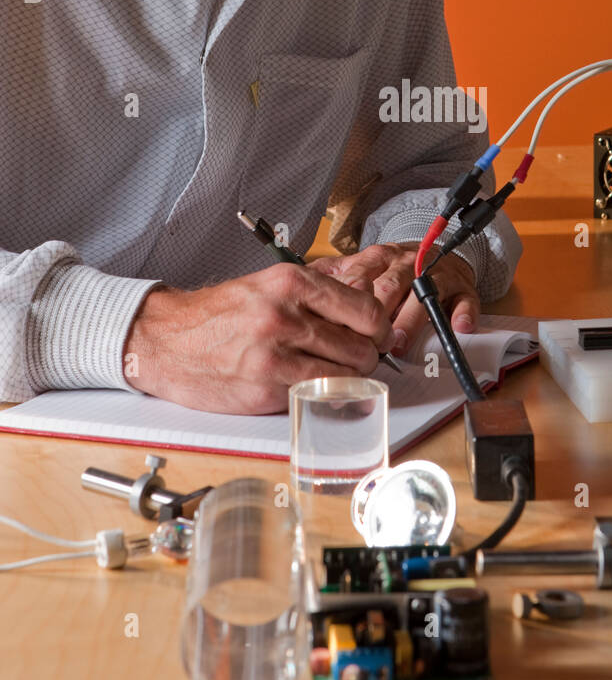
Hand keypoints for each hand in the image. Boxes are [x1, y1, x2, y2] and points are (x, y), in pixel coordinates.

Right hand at [123, 262, 398, 413]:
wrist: (165, 340)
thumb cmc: (219, 314)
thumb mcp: (268, 284)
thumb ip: (316, 292)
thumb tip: (367, 305)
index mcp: (290, 282)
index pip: (365, 309)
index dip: (378, 328)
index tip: (377, 336)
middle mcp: (284, 315)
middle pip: (361, 346)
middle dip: (365, 357)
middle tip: (355, 359)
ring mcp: (274, 355)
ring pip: (344, 375)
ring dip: (347, 379)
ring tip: (333, 373)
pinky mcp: (264, 389)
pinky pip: (314, 397)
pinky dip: (320, 396)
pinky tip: (309, 387)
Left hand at [308, 242, 479, 359]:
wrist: (438, 254)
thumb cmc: (391, 272)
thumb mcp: (359, 270)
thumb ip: (332, 282)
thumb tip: (298, 299)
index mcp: (375, 259)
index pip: (357, 279)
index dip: (346, 309)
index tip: (335, 332)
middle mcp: (404, 264)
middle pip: (389, 287)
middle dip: (378, 317)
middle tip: (367, 345)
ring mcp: (435, 276)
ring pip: (423, 294)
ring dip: (412, 319)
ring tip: (401, 343)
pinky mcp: (462, 290)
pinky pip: (465, 301)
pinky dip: (462, 315)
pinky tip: (457, 328)